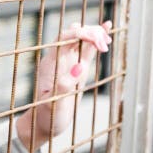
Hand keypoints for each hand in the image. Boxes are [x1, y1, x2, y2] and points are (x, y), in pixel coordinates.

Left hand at [17, 21, 112, 151]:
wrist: (45, 124)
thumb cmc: (47, 116)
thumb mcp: (53, 105)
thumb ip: (64, 86)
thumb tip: (79, 66)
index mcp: (50, 64)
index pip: (64, 38)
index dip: (80, 34)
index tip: (97, 40)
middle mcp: (59, 59)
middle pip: (74, 34)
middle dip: (90, 34)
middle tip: (105, 47)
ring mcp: (69, 61)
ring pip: (81, 38)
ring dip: (95, 34)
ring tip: (107, 43)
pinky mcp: (79, 67)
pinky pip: (87, 48)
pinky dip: (96, 38)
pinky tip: (107, 29)